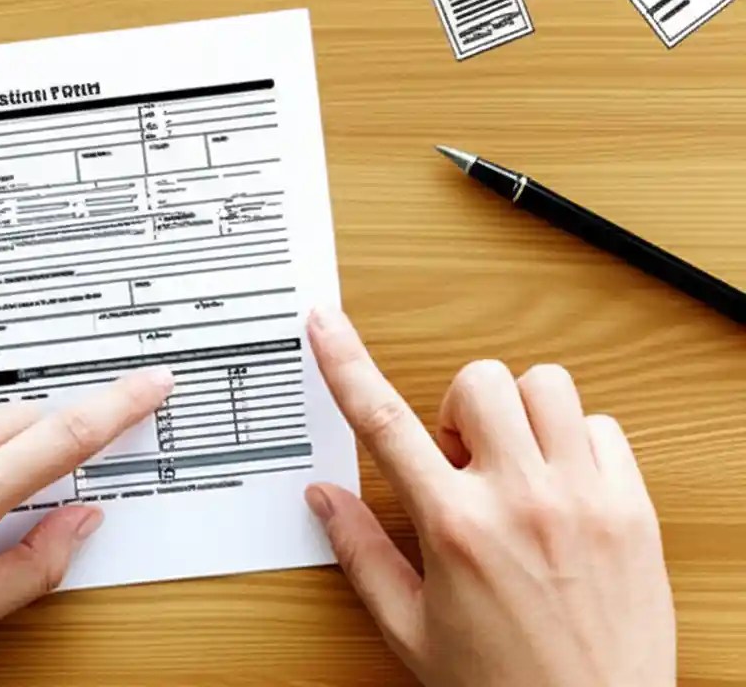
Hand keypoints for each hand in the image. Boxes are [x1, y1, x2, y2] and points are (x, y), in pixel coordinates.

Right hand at [304, 308, 674, 686]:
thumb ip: (362, 554)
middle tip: (460, 455)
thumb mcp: (410, 630)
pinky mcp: (632, 507)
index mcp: (454, 529)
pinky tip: (561, 483)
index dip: (346, 364)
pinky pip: (603, 425)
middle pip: (477, 381)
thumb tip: (324, 499)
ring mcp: (584, 498)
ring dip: (518, 412)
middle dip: (459, 406)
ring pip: (546, 385)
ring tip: (514, 463)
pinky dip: (575, 440)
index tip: (327, 326)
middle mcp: (520, 501)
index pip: (382, 423)